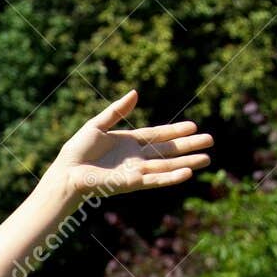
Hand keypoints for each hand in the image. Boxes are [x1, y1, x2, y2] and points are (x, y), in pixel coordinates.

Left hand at [47, 89, 212, 197]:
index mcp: (128, 143)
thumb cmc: (77, 151)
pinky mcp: (132, 183)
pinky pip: (155, 180)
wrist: (66, 172)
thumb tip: (136, 93)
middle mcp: (136, 158)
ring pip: (167, 166)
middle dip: (188, 146)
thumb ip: (116, 111)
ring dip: (187, 163)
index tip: (194, 126)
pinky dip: (171, 178)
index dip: (175, 131)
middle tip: (210, 141)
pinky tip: (187, 173)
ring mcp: (135, 171)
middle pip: (168, 150)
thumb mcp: (97, 125)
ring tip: (207, 159)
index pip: (157, 135)